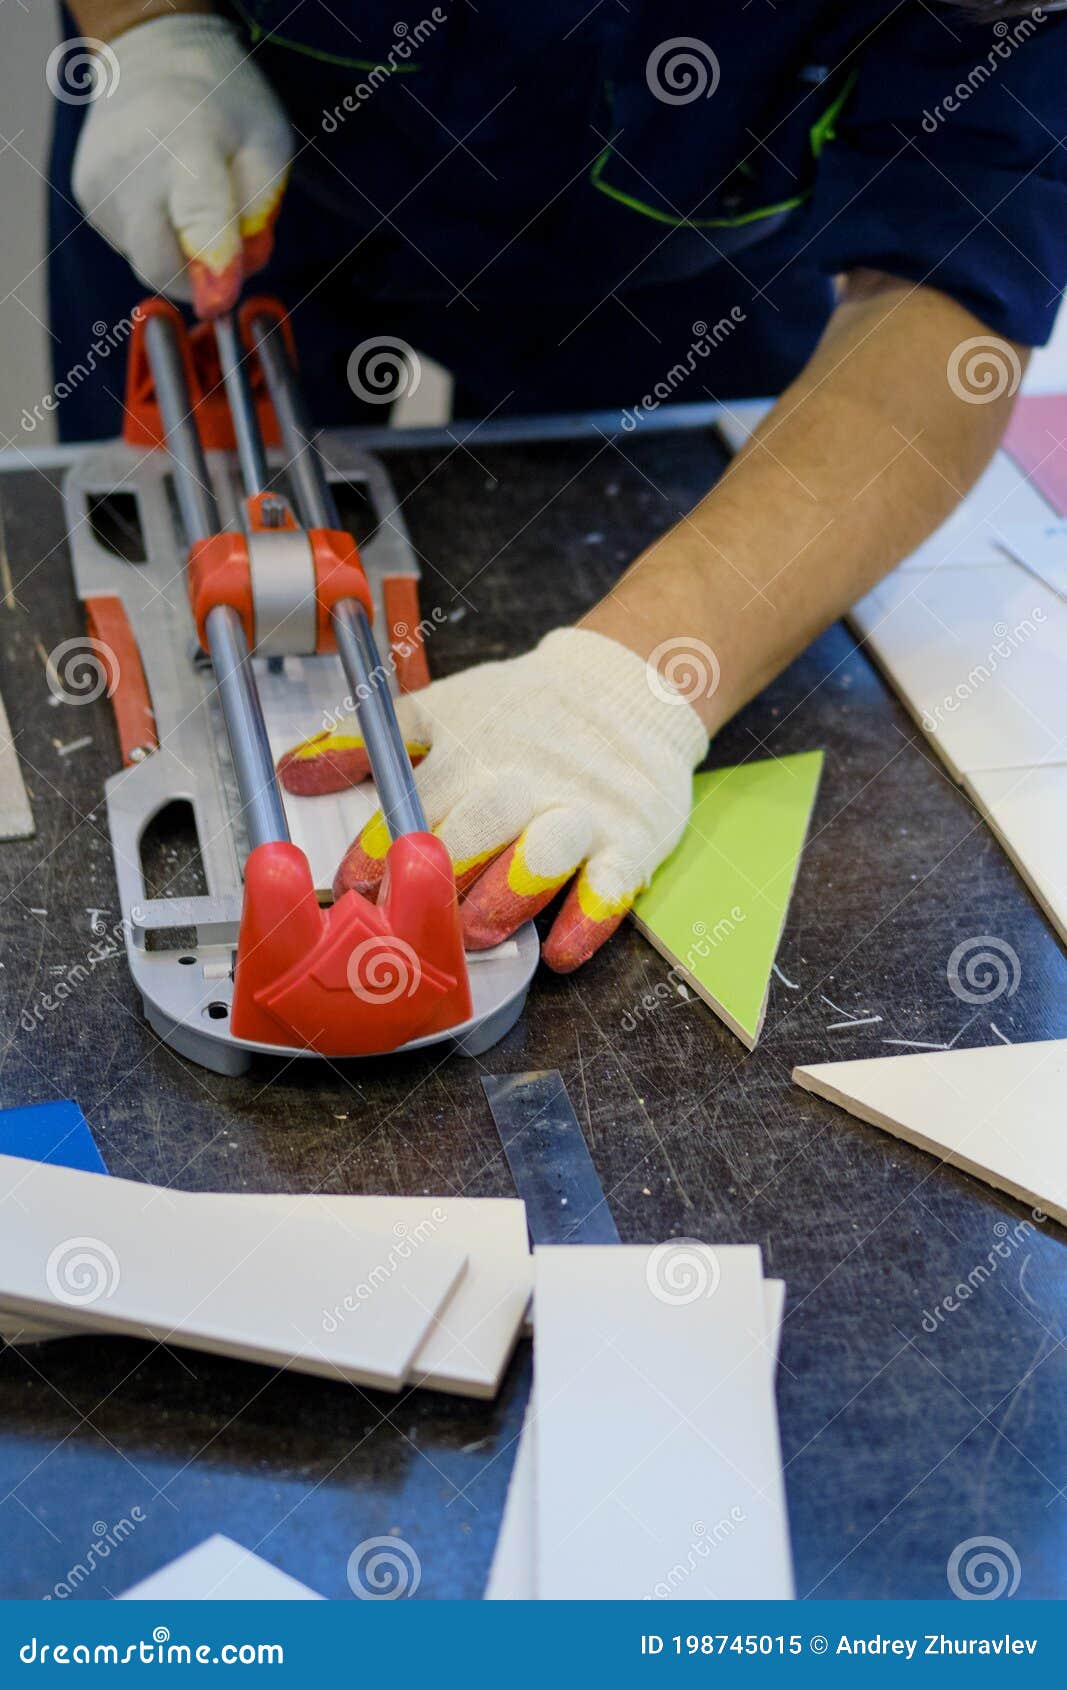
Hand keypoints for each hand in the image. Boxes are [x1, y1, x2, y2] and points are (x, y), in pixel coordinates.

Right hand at [72, 15, 291, 316]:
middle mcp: (133, 165)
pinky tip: (165, 197)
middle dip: (198, 280)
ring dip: (179, 253)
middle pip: (161, 264)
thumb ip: (261, 207)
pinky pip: (130, 244)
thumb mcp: (268, 141)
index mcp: (187, 141)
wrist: (152, 56)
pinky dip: (156, 236)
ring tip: (192, 204)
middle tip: (226, 256)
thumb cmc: (223, 102)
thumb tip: (238, 270)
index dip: (212, 266)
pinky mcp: (88, 195)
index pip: (198, 215)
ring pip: (146, 260)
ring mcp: (102, 183)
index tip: (221, 301)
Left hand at [277, 629, 707, 971]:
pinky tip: (562, 950)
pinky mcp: (631, 838)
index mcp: (473, 754)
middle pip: (479, 825)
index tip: (350, 883)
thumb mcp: (443, 712)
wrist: (627, 681)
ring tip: (477, 931)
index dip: (382, 845)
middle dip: (438, 872)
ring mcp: (580, 812)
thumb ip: (368, 742)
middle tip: (403, 918)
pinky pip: (614, 882)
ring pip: (544, 852)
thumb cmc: (525, 712)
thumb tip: (290, 770)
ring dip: (508, 893)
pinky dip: (590, 916)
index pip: (419, 798)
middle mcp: (523, 783)